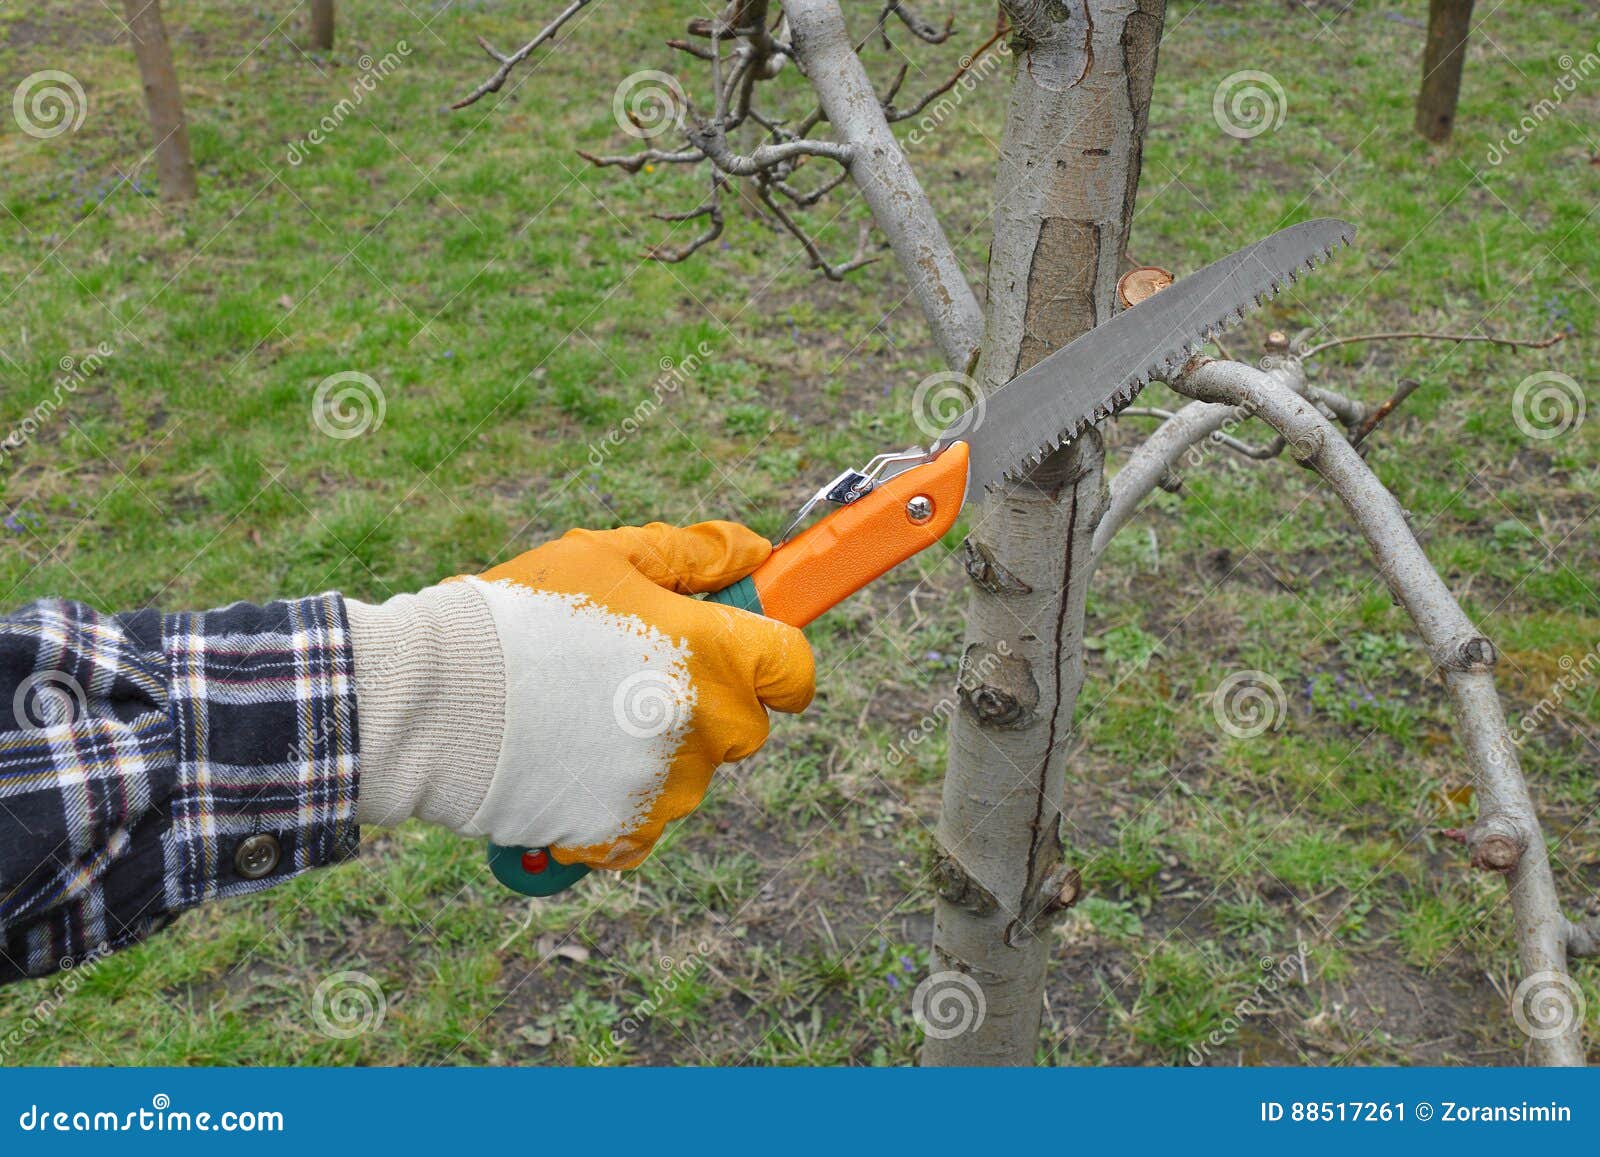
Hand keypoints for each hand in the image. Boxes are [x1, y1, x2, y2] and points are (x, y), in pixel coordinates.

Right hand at [348, 522, 814, 869]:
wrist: (438, 698)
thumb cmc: (523, 613)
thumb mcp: (608, 556)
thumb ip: (692, 554)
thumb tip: (754, 553)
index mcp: (715, 655)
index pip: (795, 669)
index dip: (779, 660)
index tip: (754, 653)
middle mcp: (707, 727)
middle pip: (746, 723)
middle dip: (709, 700)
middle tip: (635, 672)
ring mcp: (670, 787)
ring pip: (693, 771)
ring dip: (661, 748)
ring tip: (583, 711)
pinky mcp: (627, 831)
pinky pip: (647, 820)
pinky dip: (620, 798)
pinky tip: (572, 761)